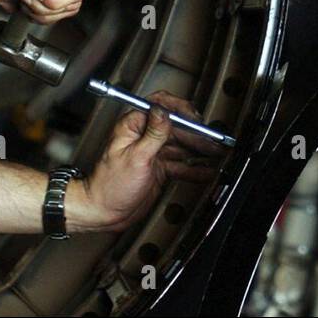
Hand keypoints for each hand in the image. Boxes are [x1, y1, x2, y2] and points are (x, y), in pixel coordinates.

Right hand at [0, 0, 85, 23]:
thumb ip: (16, 6)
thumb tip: (24, 13)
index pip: (52, 10)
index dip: (38, 16)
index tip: (22, 7)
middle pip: (65, 10)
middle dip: (40, 14)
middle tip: (24, 0)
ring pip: (72, 5)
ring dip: (45, 8)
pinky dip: (55, 1)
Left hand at [74, 92, 224, 232]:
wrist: (102, 212)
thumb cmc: (108, 186)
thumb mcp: (135, 157)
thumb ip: (153, 134)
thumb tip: (163, 111)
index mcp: (134, 126)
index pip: (161, 106)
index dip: (181, 109)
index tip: (196, 118)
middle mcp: (144, 136)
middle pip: (176, 127)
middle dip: (197, 134)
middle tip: (213, 142)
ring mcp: (152, 152)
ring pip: (181, 146)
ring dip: (199, 151)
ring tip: (216, 154)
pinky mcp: (158, 169)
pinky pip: (180, 165)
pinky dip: (194, 168)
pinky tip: (206, 171)